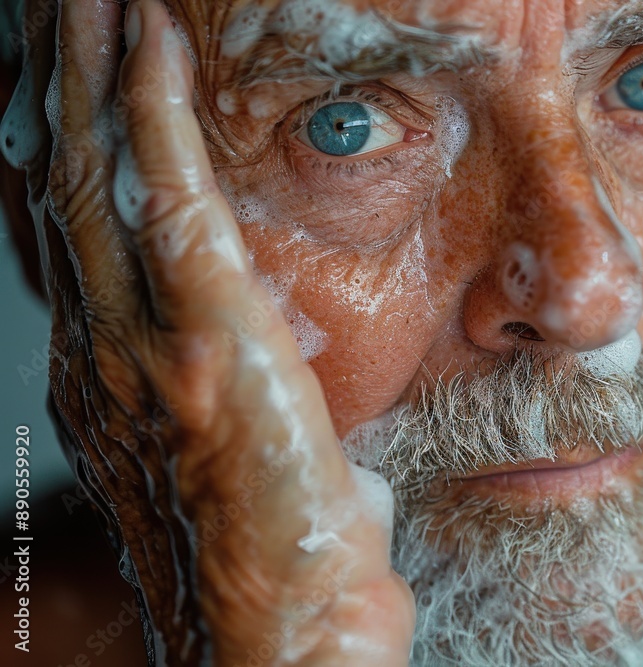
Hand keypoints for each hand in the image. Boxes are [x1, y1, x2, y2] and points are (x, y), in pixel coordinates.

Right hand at [33, 0, 412, 662]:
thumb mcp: (247, 458)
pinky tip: (153, 36)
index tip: (65, 67)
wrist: (282, 636)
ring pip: (97, 168)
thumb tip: (279, 364)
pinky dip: (154, 107)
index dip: (58, 135)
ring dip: (95, 64)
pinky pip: (166, 192)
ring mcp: (142, 342)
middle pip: (61, 178)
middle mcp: (101, 347)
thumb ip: (242, 395)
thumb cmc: (278, 558)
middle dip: (60, 77)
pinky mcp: (207, 337)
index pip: (67, 226)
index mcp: (112, 372)